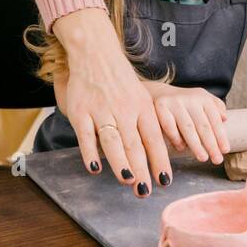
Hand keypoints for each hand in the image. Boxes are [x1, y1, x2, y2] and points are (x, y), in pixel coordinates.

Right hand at [53, 8, 170, 196]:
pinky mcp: (80, 112)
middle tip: (146, 191)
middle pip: (135, 144)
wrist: (96, 54)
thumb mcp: (142, 100)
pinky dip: (90, 153)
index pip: (154, 139)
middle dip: (142, 169)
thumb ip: (148, 127)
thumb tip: (159, 158)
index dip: (160, 160)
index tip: (165, 181)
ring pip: (113, 140)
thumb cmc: (122, 84)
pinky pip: (85, 135)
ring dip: (121, 162)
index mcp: (143, 109)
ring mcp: (101, 111)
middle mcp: (124, 110)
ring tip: (129, 181)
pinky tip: (95, 169)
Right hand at [151, 85, 229, 164]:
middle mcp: (190, 98)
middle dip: (211, 144)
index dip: (221, 136)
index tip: (225, 150)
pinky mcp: (160, 106)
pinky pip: (169, 125)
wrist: (157, 92)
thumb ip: (216, 107)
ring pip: (188, 127)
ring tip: (203, 158)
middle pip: (203, 125)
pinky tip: (182, 148)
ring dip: (196, 145)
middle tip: (217, 160)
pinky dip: (176, 138)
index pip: (214, 119)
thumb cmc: (185, 102)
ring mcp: (175, 102)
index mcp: (203, 98)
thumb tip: (224, 119)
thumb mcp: (202, 99)